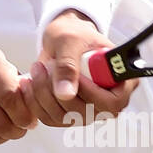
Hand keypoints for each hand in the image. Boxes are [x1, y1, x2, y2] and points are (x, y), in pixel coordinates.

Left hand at [20, 10, 138, 126]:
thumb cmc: (74, 34)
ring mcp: (89, 110)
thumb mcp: (70, 41)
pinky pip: (50, 118)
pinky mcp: (69, 114)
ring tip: (37, 69)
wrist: (62, 39)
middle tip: (44, 66)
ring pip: (64, 118)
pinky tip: (30, 82)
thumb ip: (68, 65)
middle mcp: (108, 100)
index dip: (91, 94)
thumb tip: (66, 93)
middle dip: (58, 91)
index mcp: (122, 81)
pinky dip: (35, 102)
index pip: (113, 103)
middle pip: (86, 113)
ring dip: (43, 94)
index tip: (73, 74)